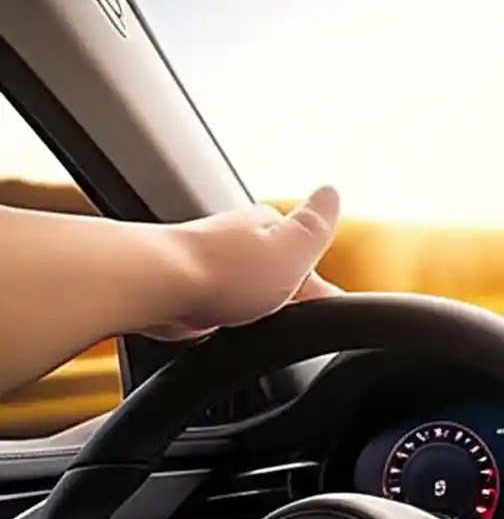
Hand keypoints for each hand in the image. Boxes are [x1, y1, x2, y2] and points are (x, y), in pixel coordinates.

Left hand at [140, 186, 343, 340]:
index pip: (306, 254)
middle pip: (276, 273)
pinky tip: (223, 327)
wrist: (156, 287)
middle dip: (282, 298)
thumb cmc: (223, 271)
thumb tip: (332, 191)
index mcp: (267, 224)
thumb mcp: (294, 247)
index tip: (317, 307)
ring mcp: (210, 263)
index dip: (316, 285)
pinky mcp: (186, 290)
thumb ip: (318, 224)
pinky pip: (218, 309)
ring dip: (251, 310)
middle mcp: (237, 238)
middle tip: (278, 317)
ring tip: (248, 323)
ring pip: (246, 291)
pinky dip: (224, 320)